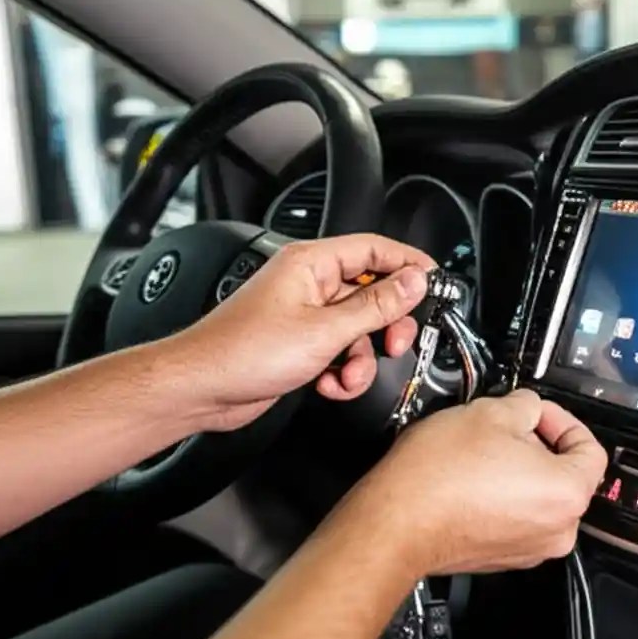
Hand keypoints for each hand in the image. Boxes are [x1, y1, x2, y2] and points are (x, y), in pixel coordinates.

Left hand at [169, 234, 435, 430]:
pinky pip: (339, 352)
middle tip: (395, 342)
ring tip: (345, 375)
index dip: (409, 264)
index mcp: (312, 264)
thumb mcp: (325, 330)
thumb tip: (413, 282)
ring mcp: (303, 316)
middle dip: (386, 324)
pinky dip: (341, 372)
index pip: (375, 250)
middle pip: (372, 293)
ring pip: (357, 330)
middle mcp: (308, 285)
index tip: (435, 284)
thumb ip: (376, 306)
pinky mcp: (299, 345)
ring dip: (360, 359)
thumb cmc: (242, 352)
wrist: (202, 388)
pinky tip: (327, 384)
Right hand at [330, 390, 607, 575]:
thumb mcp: (489, 412)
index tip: (536, 412)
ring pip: (536, 497)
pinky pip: (514, 518)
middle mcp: (557, 529)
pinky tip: (468, 479)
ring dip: (516, 471)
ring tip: (480, 453)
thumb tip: (527, 409)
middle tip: (503, 428)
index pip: (590, 448)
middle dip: (536, 445)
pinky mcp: (501, 558)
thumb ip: (524, 405)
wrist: (396, 522)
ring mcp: (529, 549)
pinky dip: (499, 497)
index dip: (561, 419)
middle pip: (563, 475)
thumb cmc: (438, 476)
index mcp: (567, 492)